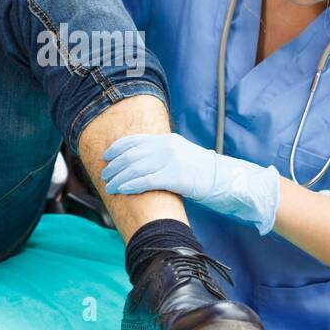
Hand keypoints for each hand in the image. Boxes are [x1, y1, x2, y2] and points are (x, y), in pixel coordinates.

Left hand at [102, 132, 280, 234]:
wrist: (225, 179)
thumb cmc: (202, 171)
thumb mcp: (181, 154)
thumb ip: (163, 154)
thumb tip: (142, 161)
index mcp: (167, 139)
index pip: (135, 139)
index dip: (117, 148)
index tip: (106, 155)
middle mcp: (166, 146)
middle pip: (131, 154)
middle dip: (114, 165)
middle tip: (104, 174)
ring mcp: (170, 161)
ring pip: (134, 168)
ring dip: (118, 177)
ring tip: (109, 186)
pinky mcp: (174, 177)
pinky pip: (145, 180)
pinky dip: (129, 185)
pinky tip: (121, 190)